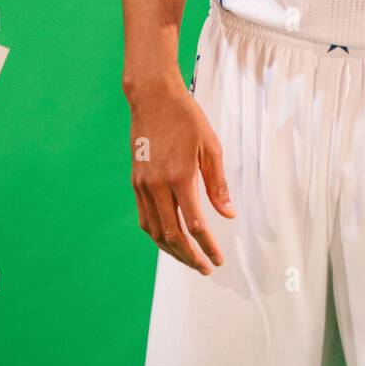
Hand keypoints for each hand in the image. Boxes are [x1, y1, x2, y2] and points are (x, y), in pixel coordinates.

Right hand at [127, 82, 235, 272]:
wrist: (153, 97)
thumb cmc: (187, 118)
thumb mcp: (211, 147)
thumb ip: (218, 184)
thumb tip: (228, 214)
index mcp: (180, 177)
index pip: (195, 225)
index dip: (208, 246)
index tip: (218, 259)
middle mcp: (157, 185)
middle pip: (172, 235)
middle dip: (190, 256)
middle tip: (206, 268)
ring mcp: (142, 185)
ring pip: (154, 231)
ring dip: (172, 251)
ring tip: (189, 259)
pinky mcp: (135, 181)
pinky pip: (145, 218)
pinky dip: (157, 234)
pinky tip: (169, 239)